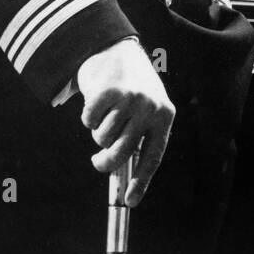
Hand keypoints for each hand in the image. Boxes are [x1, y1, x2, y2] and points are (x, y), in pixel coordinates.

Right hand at [76, 38, 174, 206]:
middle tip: (97, 161)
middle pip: (121, 153)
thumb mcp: (146, 112)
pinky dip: (88, 117)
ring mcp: (130, 99)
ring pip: (102, 138)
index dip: (141, 182)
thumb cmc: (133, 91)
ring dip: (98, 132)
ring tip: (106, 115)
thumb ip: (138, 140)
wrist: (119, 51)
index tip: (130, 202)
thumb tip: (123, 181)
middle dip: (105, 163)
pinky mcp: (108, 91)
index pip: (153, 156)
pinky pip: (89, 121)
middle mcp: (151, 108)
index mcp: (165, 116)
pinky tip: (97, 102)